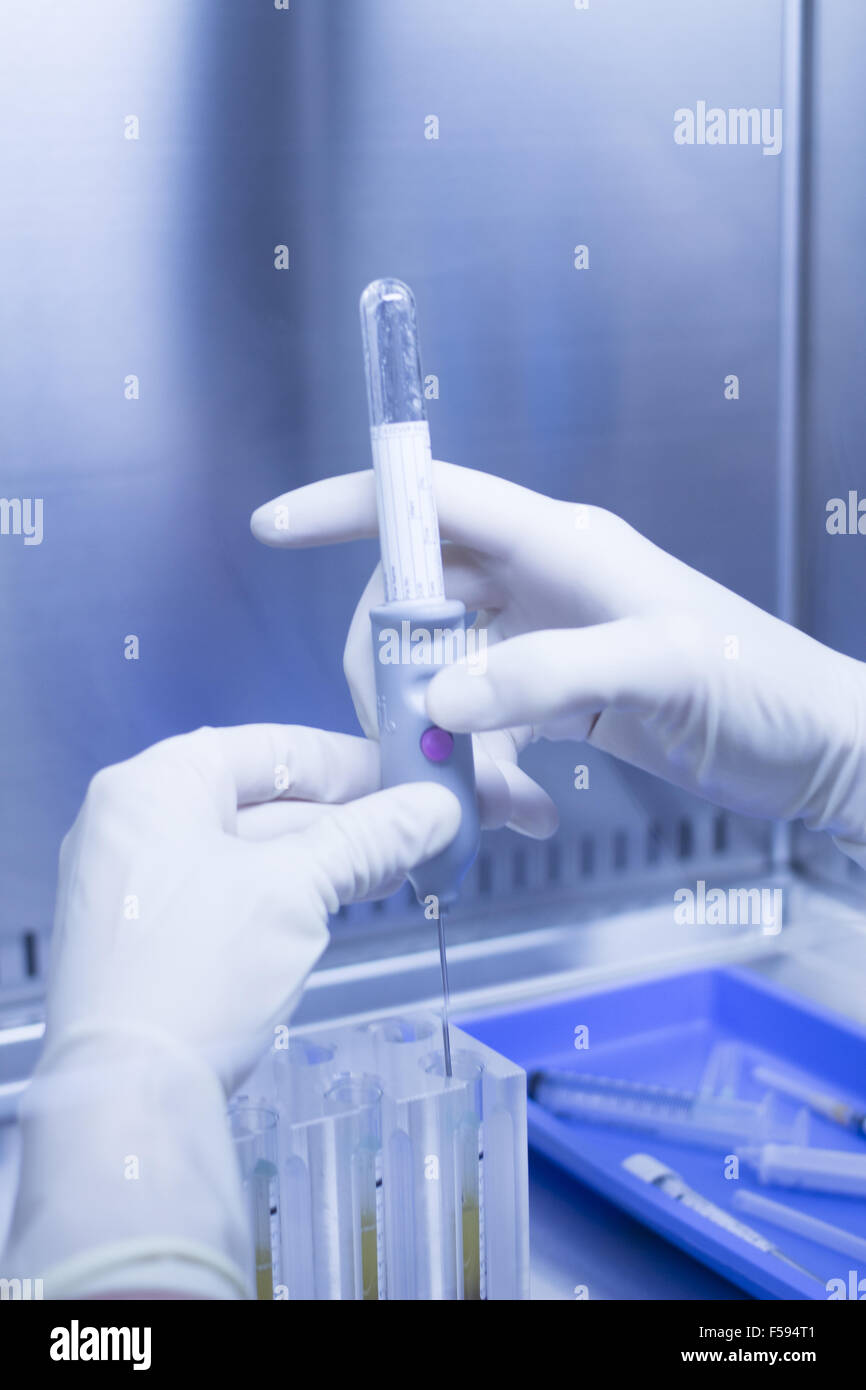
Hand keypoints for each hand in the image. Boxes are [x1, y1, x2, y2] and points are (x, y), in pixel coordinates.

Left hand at [47, 722, 459, 1092]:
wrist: (128, 1097)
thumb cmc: (195, 974)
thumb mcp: (297, 889)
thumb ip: (371, 837)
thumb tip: (438, 808)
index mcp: (155, 785)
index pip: (272, 748)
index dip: (351, 763)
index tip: (412, 779)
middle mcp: (135, 822)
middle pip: (263, 800)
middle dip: (347, 818)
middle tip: (420, 829)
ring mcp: (135, 882)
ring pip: (251, 850)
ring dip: (325, 859)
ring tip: (397, 867)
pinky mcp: (148, 936)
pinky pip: (230, 893)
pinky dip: (288, 894)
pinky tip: (343, 899)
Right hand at [252, 462, 865, 862]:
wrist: (820, 751)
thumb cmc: (764, 688)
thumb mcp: (662, 668)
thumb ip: (547, 675)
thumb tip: (440, 698)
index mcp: (561, 544)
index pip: (436, 502)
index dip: (351, 507)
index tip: (275, 529)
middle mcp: (543, 582)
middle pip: (418, 607)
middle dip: (398, 679)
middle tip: (411, 750)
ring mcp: (548, 641)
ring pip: (446, 677)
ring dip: (449, 745)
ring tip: (494, 806)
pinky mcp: (560, 697)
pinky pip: (486, 726)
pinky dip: (487, 772)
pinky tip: (525, 812)